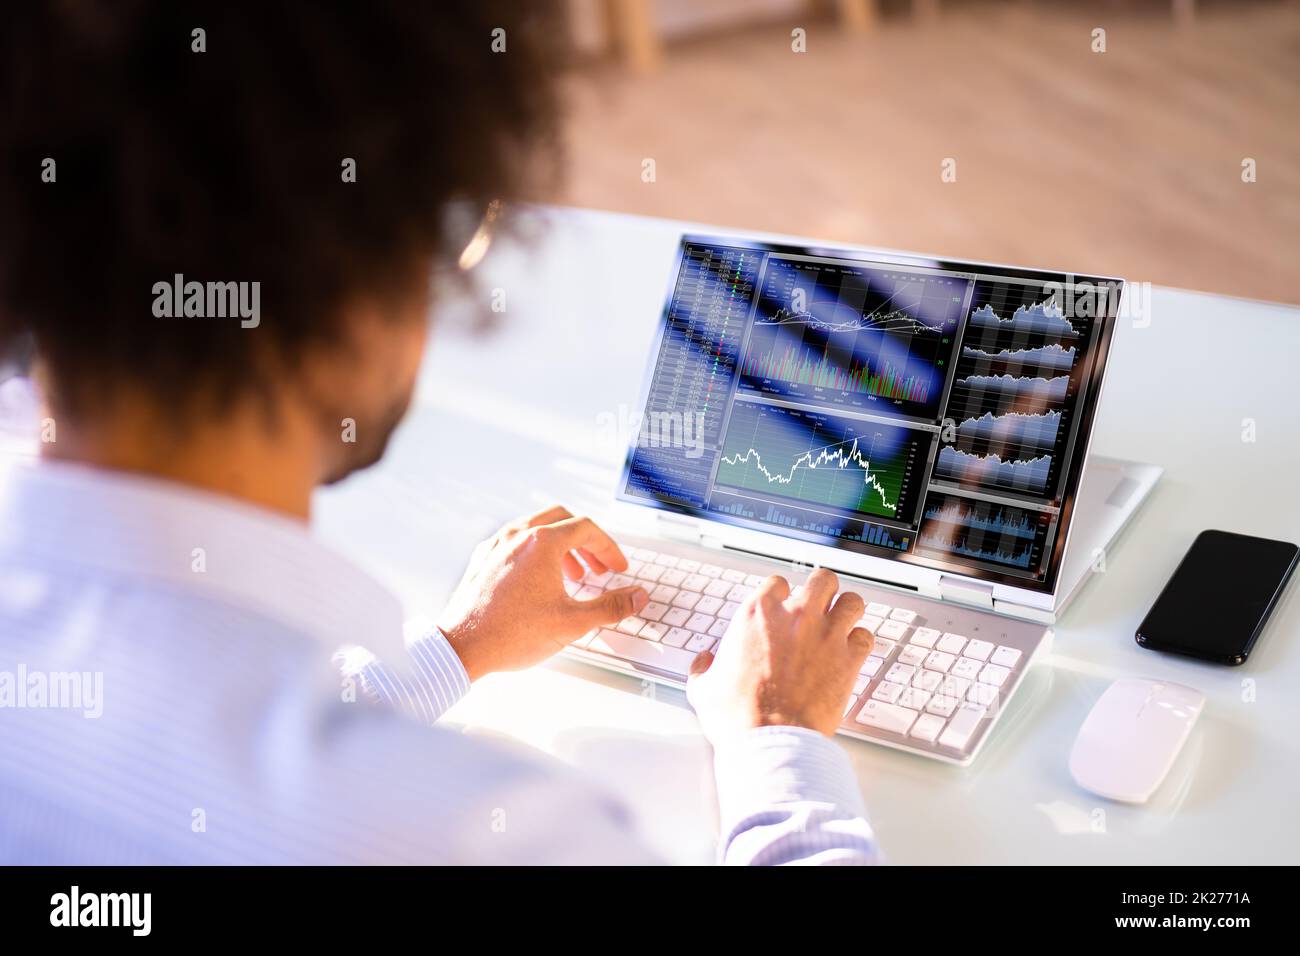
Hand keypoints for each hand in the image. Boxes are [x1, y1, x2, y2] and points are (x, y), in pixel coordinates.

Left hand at [438, 506, 648, 680]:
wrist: (462, 647)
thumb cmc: (511, 634)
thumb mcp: (573, 623)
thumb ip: (611, 607)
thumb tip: (638, 597)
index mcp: (542, 543)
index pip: (587, 529)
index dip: (608, 548)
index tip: (618, 568)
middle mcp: (517, 535)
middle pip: (562, 519)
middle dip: (586, 541)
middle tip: (598, 567)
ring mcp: (496, 545)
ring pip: (537, 528)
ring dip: (561, 546)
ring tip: (573, 576)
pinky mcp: (482, 559)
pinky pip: (515, 542)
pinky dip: (536, 552)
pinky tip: (538, 579)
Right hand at [686, 568, 871, 740]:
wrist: (771, 741)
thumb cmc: (738, 717)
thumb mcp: (704, 689)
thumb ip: (704, 667)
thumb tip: (704, 661)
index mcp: (757, 615)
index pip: (777, 583)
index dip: (781, 594)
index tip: (781, 607)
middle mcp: (795, 616)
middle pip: (822, 580)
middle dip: (822, 590)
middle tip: (819, 605)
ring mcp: (826, 634)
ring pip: (852, 601)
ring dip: (847, 610)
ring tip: (842, 621)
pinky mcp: (849, 659)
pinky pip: (866, 636)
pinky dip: (860, 642)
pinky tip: (852, 651)